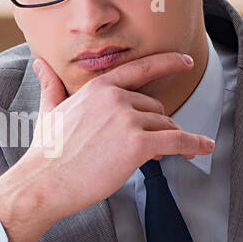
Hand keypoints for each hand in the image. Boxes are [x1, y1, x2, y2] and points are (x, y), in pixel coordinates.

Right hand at [0, 52, 215, 241]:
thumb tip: (40, 64)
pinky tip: (202, 148)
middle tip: (150, 146)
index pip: (140, 69)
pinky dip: (193, 145)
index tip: (185, 61)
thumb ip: (52, 85)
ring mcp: (128, 120)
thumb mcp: (50, 110)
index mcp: (99, 88)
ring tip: (166, 155)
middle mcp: (116, 98)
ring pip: (165, 125)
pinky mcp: (138, 144)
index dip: (167, 63)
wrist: (44, 180)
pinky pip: (176, 141)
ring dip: (170, 140)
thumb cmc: (47, 151)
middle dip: (156, 126)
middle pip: (155, 107)